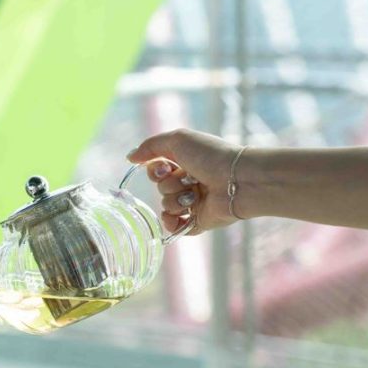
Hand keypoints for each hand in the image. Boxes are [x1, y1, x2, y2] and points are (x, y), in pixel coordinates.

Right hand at [127, 129, 243, 235]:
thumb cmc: (210, 156)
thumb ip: (151, 146)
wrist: (237, 180)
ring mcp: (193, 202)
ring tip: (196, 194)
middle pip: (160, 188)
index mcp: (185, 163)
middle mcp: (188, 182)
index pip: (156, 170)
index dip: (156, 170)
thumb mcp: (178, 140)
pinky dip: (173, 223)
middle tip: (188, 179)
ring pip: (166, 205)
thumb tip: (130, 156)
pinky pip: (174, 226)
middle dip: (169, 184)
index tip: (165, 167)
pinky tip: (180, 216)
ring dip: (177, 199)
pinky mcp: (198, 221)